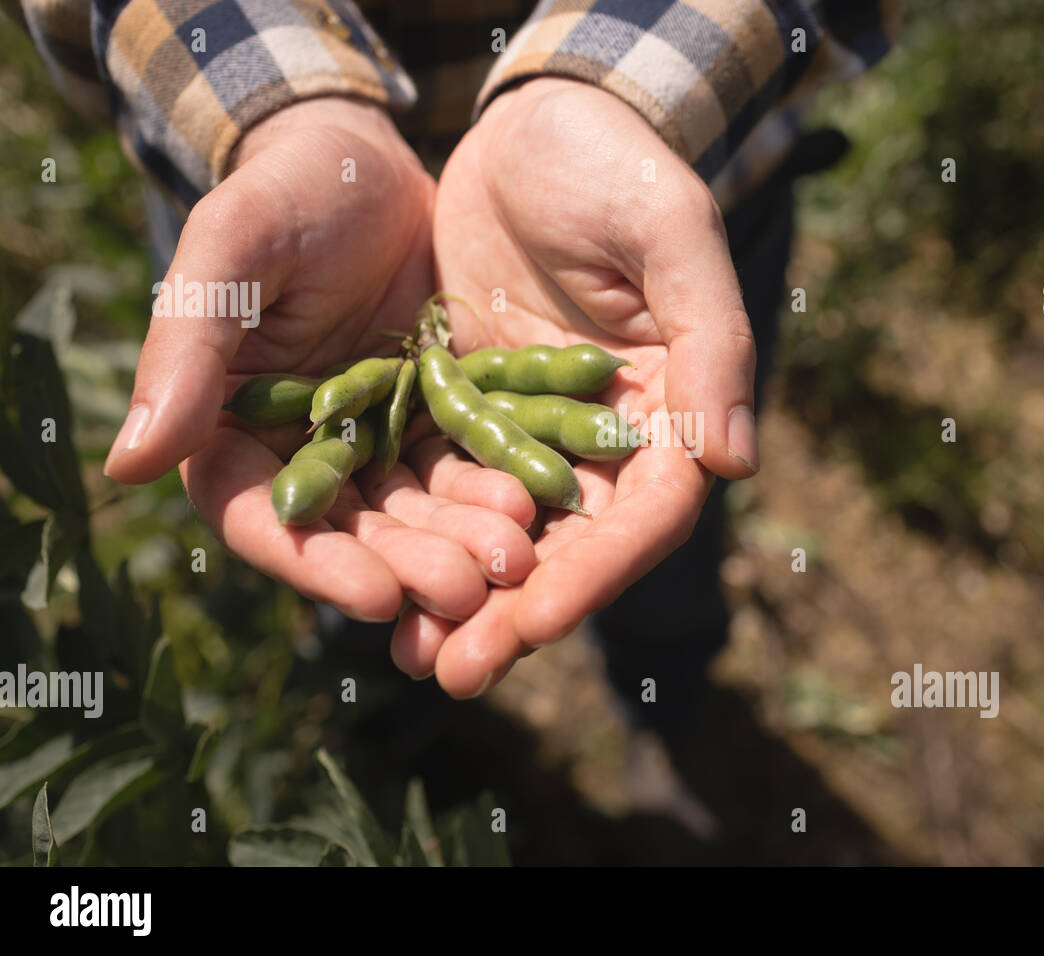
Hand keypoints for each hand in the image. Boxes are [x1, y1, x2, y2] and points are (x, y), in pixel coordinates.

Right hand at [106, 98, 536, 633]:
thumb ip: (187, 353)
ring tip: (513, 556)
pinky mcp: (436, 417)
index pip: (263, 515)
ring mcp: (377, 437)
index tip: (372, 594)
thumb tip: (126, 467)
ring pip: (417, 507)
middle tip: (467, 590)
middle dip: (409, 563)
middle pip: (352, 528)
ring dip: (462, 539)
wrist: (368, 160)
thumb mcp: (231, 254)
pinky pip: (467, 464)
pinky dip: (495, 489)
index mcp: (233, 425)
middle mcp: (305, 446)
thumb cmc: (283, 194)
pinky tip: (536, 507)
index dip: (313, 562)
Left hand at [370, 78, 757, 695]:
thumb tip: (735, 461)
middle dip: (514, 612)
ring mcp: (534, 428)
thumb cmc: (618, 166)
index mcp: (669, 408)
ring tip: (410, 654)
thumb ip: (712, 340)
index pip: (640, 514)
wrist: (537, 123)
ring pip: (503, 531)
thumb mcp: (673, 236)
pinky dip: (416, 534)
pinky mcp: (471, 408)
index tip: (533, 625)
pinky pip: (444, 484)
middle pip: (569, 545)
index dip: (591, 575)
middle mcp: (605, 435)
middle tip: (456, 672)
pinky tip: (376, 579)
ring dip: (460, 595)